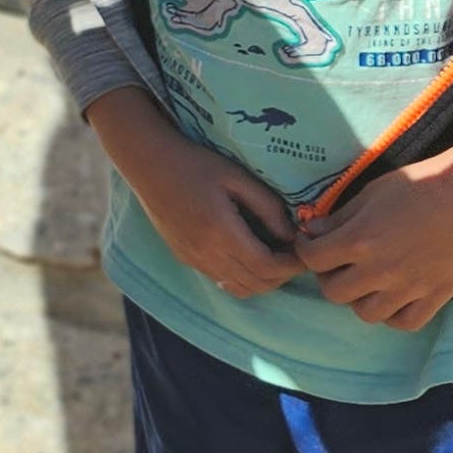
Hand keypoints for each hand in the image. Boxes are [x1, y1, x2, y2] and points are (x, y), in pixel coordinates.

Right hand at [86, 88, 302, 300]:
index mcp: (221, 231)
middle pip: (257, 284)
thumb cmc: (195, 163)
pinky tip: (247, 254)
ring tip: (272, 255)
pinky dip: (242, 277)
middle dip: (282, 274)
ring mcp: (194, 259)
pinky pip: (222, 280)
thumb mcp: (237, 177)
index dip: (292, 265)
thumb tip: (290, 235)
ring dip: (263, 279)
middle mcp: (206, 253)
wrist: (148, 164)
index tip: (303, 250)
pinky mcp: (186, 258)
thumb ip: (268, 207)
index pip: (267, 267)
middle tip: (292, 253)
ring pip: (240, 288)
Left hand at [306, 129, 452, 333]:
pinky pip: (404, 322)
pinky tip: (393, 296)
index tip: (313, 242)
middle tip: (339, 263)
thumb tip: (311, 232)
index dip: (307, 249)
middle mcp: (382, 269)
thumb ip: (338, 218)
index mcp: (360, 239)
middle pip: (334, 293)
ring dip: (359, 298)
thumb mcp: (370, 194)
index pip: (313, 260)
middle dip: (330, 276)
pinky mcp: (436, 296)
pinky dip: (393, 314)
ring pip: (366, 314)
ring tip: (367, 281)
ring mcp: (410, 287)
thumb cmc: (418, 186)